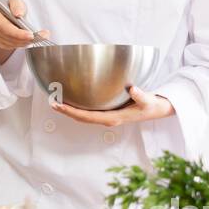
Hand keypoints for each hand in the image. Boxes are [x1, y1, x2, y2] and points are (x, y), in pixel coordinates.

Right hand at [0, 0, 49, 61]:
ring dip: (25, 42)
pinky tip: (28, 39)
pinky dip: (22, 44)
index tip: (30, 34)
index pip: (5, 27)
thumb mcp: (16, 1)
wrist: (11, 14)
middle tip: (38, 37)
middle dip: (24, 38)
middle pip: (9, 37)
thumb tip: (18, 13)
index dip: (18, 33)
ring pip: (12, 43)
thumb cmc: (12, 7)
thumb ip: (17, 5)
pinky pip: (12, 47)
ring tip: (37, 37)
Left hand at [51, 85, 173, 126]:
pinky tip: (71, 102)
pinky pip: (89, 113)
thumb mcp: (148, 100)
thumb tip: (133, 89)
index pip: (88, 116)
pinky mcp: (108, 113)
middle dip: (66, 111)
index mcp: (114, 118)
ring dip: (70, 111)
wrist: (156, 110)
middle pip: (81, 118)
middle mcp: (107, 119)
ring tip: (56, 102)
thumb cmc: (151, 105)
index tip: (60, 105)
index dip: (72, 111)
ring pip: (84, 117)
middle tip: (52, 102)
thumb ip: (141, 95)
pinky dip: (78, 109)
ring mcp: (107, 117)